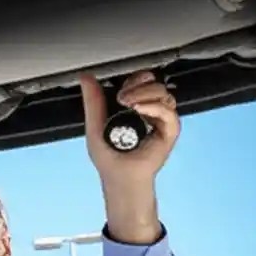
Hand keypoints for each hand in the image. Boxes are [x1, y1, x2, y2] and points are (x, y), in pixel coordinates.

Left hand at [80, 70, 179, 186]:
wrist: (120, 178)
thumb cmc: (109, 158)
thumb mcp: (95, 126)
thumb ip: (93, 102)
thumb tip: (85, 77)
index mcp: (134, 107)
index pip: (141, 83)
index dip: (135, 79)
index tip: (122, 87)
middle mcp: (150, 112)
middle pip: (155, 85)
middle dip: (139, 86)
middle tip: (123, 98)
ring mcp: (161, 121)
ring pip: (164, 95)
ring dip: (146, 95)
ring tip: (130, 105)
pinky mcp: (170, 132)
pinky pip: (170, 113)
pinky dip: (156, 108)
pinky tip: (141, 110)